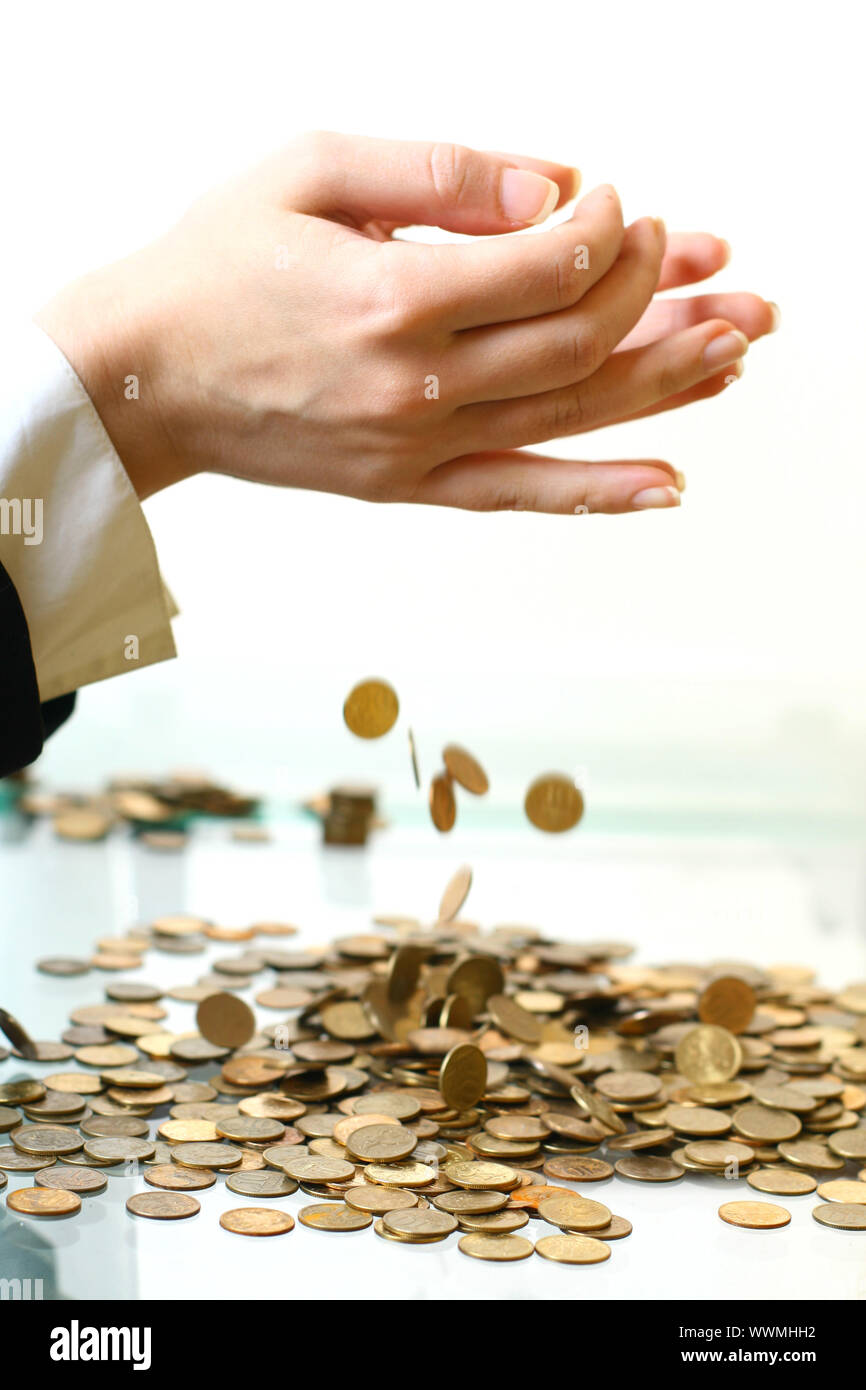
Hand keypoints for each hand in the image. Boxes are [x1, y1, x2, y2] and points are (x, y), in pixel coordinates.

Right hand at [36, 132, 775, 513]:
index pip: (550, 264)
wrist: (143, 377)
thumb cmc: (214, 268)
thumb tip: (550, 183)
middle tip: (692, 255)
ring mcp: (415, 450)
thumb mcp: (310, 171)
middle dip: (654, 292)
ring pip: (570, 417)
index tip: (612, 197)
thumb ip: (439, 174)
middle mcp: (415, 388)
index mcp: (393, 302)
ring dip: (664, 383)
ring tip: (735, 351)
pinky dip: (599, 492)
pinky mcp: (406, 487)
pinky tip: (665, 483)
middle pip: (578, 344)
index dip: (605, 224)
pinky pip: (519, 495)